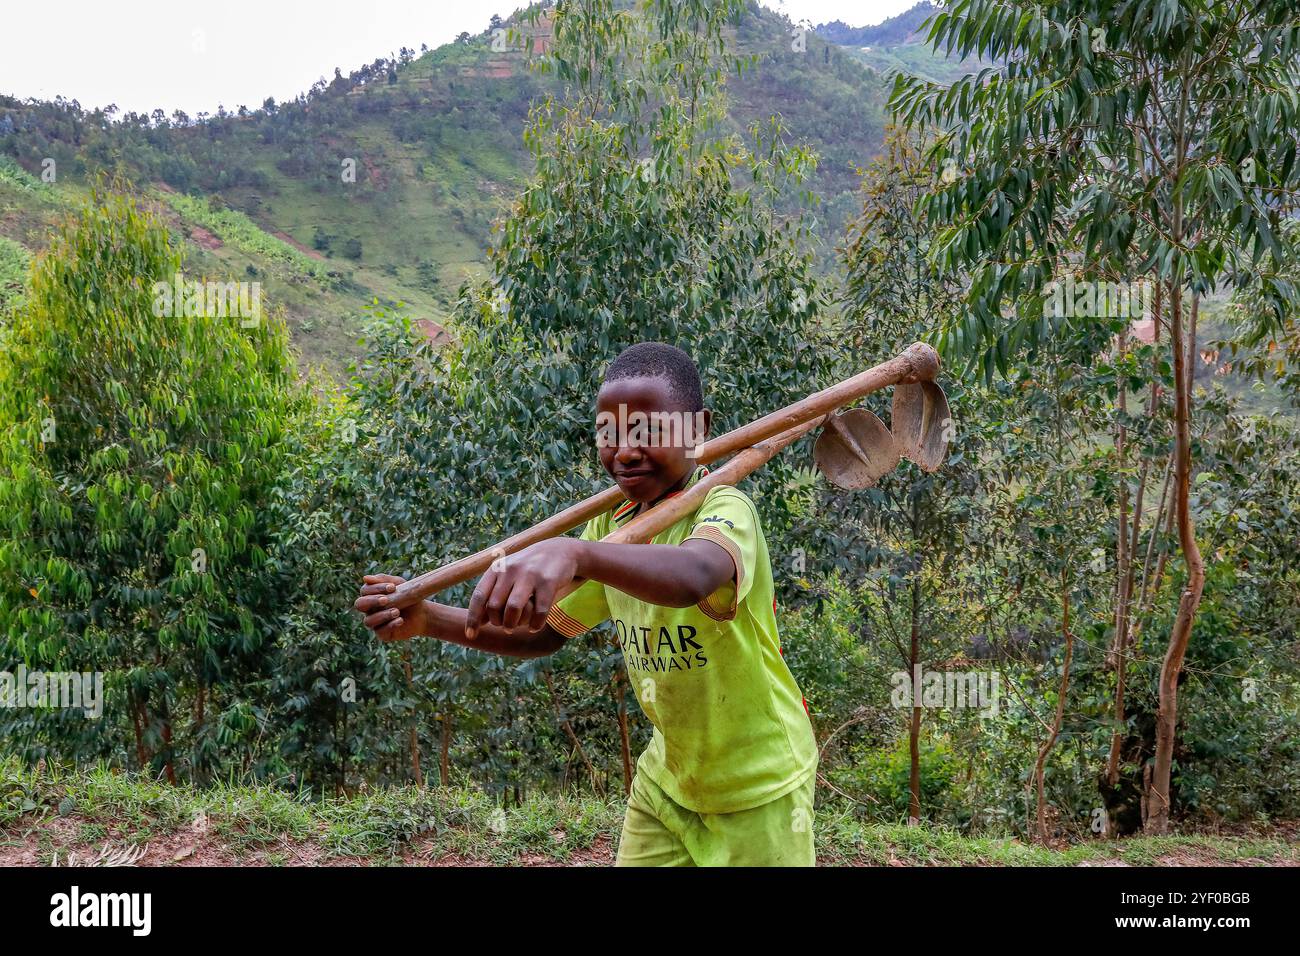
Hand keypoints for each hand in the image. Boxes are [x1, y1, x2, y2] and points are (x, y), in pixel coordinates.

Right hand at [354, 573, 429, 641]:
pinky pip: (380, 632)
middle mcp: (369, 610)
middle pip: (359, 605)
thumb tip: (365, 578)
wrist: (422, 613)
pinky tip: (400, 620)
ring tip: (397, 611)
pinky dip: (390, 625)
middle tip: (386, 600)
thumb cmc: (408, 596)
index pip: (365, 591)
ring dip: (382, 615)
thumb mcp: (398, 584)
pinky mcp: (382, 634)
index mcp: (370, 596)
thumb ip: (383, 579)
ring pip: (368, 620)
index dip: (376, 588)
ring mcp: (374, 623)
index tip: (393, 587)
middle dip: (372, 601)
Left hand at [465, 539, 580, 638]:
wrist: (560, 551)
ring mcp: (530, 575)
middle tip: (506, 625)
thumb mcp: (507, 575)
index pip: (479, 597)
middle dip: (498, 622)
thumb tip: (478, 622)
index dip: (473, 619)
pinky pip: (539, 612)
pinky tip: (535, 626)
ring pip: (513, 609)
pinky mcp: (548, 582)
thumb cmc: (528, 569)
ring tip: (518, 626)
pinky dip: (535, 625)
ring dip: (513, 624)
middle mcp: (511, 570)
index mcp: (497, 569)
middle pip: (494, 606)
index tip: (471, 636)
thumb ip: (492, 594)